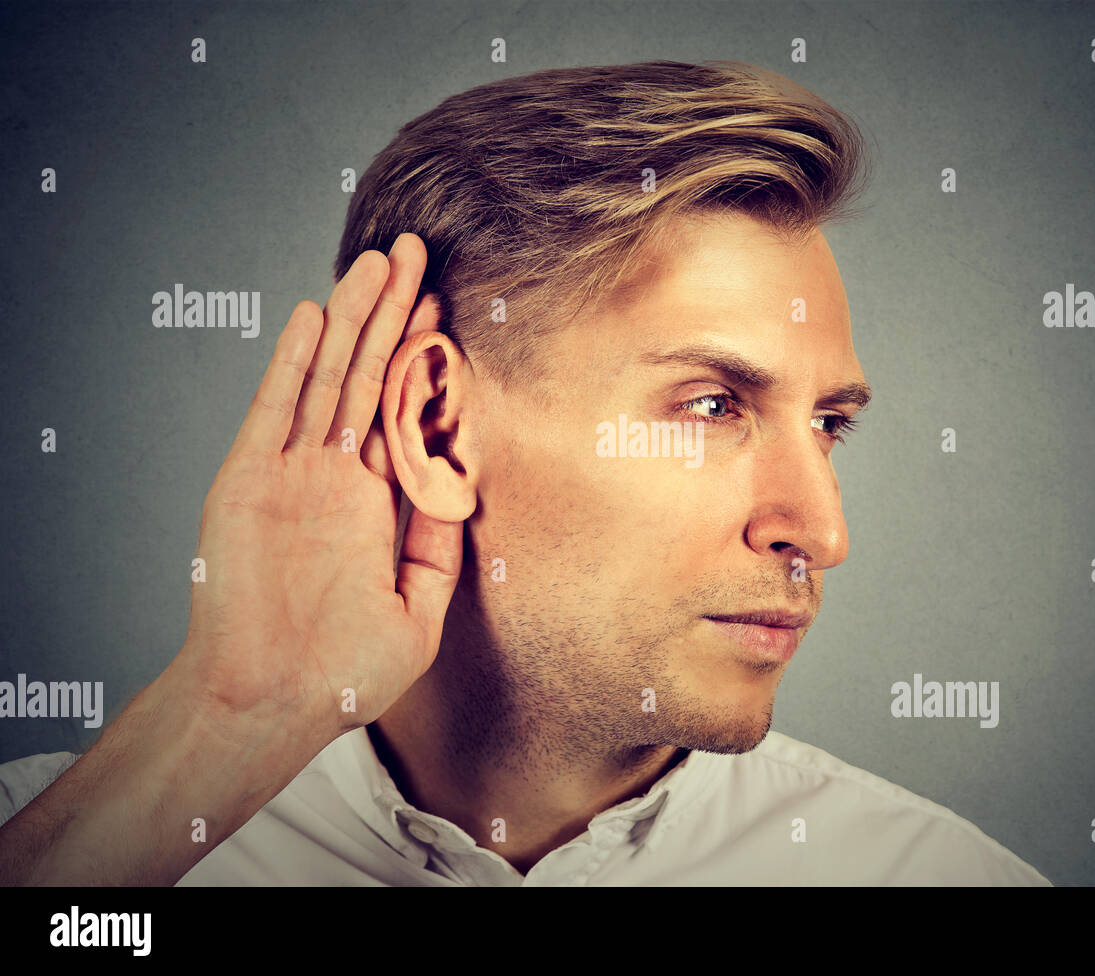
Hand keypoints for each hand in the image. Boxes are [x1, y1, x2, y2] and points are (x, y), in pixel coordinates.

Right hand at [174, 233, 461, 745]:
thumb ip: (440, 548)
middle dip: (393, 316)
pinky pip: (275, 411)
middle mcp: (336, 479)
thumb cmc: (343, 674)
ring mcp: (292, 476)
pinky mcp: (248, 481)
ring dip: (351, 320)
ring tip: (376, 263)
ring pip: (328, 380)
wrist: (270, 704)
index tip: (445, 307)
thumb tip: (466, 489)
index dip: (424, 359)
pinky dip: (293, 363)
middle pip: (370, 378)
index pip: (405, 413)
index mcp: (378, 505)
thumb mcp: (418, 610)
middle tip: (416, 252)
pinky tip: (314, 315)